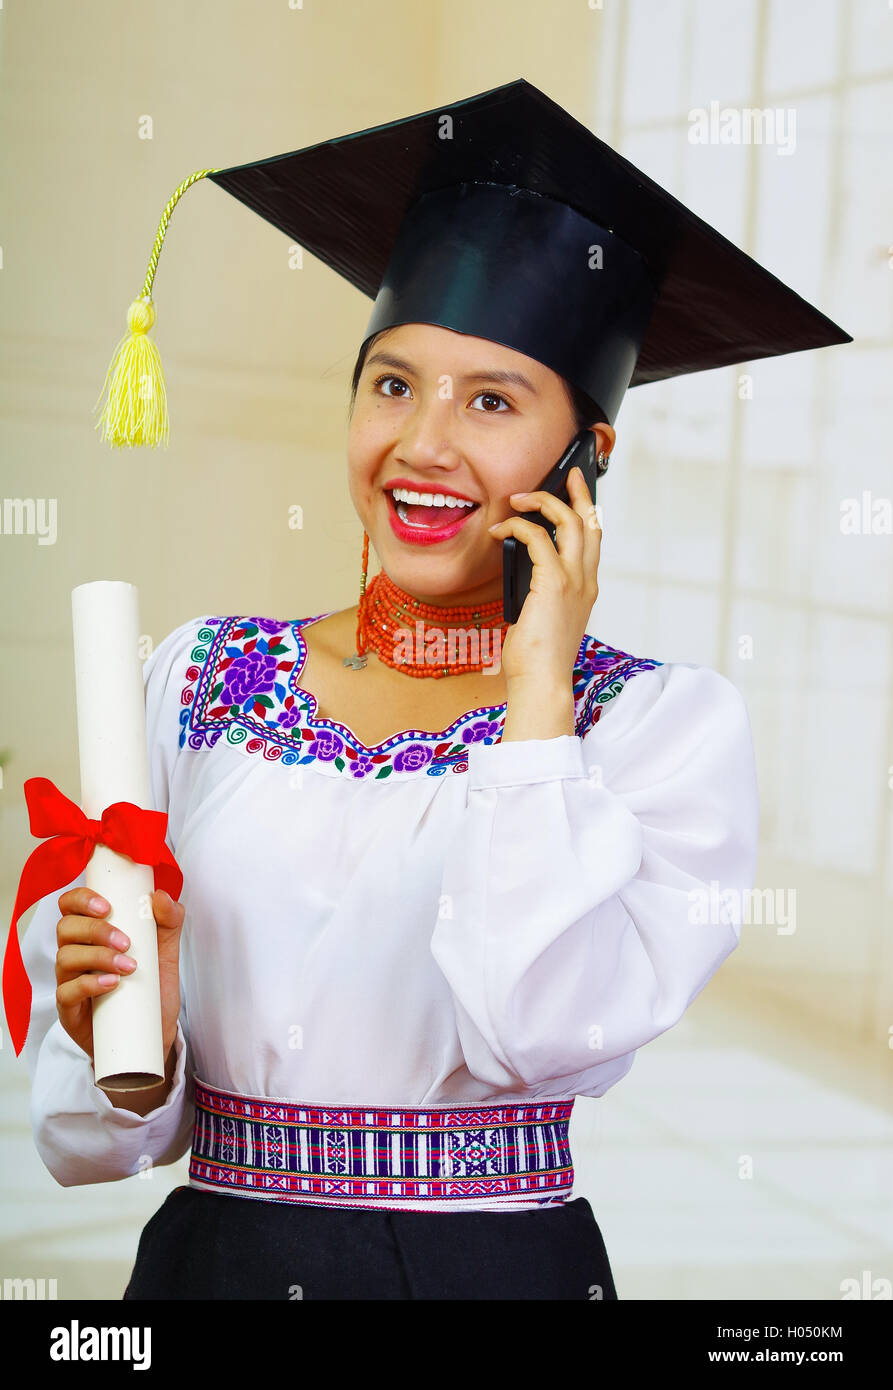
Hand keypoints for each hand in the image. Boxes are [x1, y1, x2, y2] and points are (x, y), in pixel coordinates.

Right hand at [54, 886, 185, 1065]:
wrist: (154, 1034)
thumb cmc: (152, 988)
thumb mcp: (166, 952)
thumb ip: (169, 922)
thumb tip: (162, 897)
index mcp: (92, 933)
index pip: (71, 906)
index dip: (81, 899)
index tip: (107, 906)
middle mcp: (76, 953)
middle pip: (65, 928)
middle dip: (96, 930)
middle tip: (126, 942)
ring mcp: (69, 981)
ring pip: (65, 957)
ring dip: (98, 957)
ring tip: (128, 966)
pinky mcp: (69, 1009)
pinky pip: (66, 992)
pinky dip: (89, 985)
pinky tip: (112, 984)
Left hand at [487, 465, 601, 689]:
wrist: (542, 681)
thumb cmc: (537, 657)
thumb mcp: (543, 617)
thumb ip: (541, 592)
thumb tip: (522, 574)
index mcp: (586, 590)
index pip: (594, 541)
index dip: (589, 512)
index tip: (579, 494)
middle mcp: (586, 581)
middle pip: (590, 522)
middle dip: (577, 493)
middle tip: (565, 474)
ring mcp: (573, 581)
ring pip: (568, 522)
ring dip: (541, 503)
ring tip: (517, 500)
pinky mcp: (553, 583)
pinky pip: (537, 538)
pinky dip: (519, 527)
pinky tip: (502, 530)